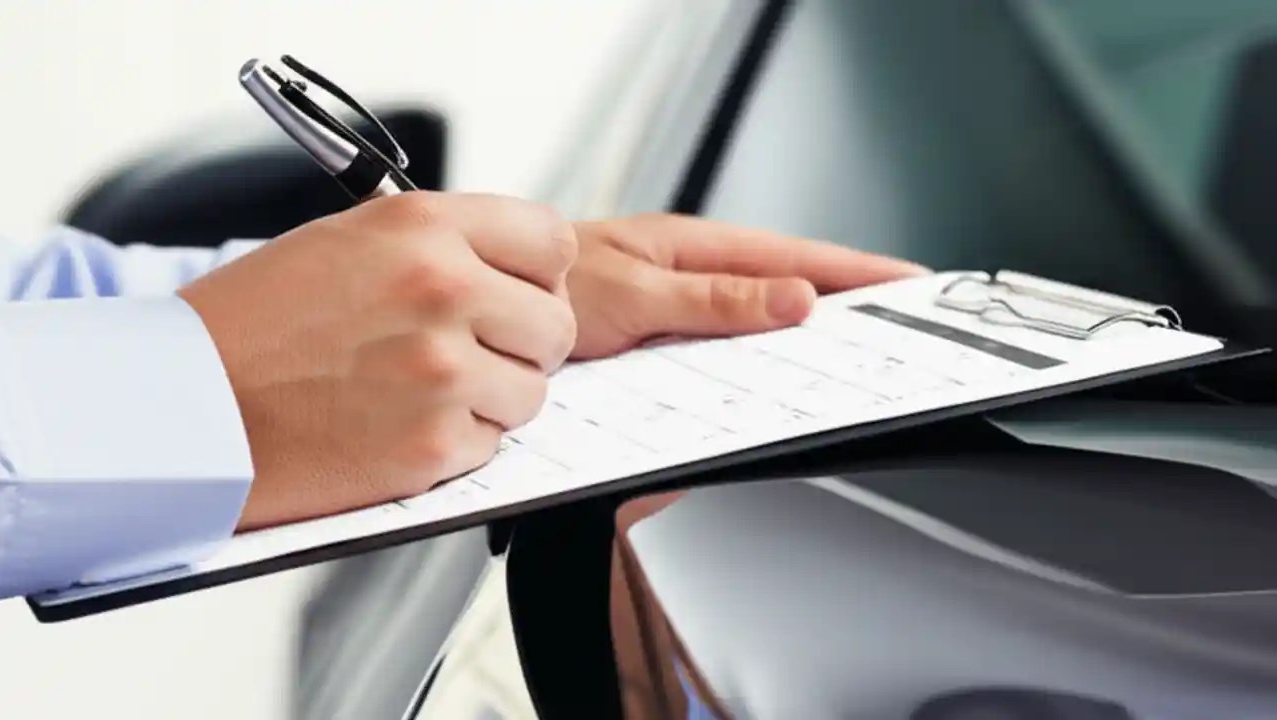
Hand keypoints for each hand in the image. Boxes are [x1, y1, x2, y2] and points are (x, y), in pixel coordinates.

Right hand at [178, 192, 576, 529]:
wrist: (183, 406)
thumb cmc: (254, 323)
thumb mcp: (349, 241)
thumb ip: (442, 246)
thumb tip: (516, 270)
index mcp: (423, 227)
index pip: (552, 242)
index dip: (539, 276)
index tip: (518, 295)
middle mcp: (443, 290)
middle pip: (555, 325)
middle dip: (523, 346)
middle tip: (474, 355)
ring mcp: (443, 371)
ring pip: (532, 393)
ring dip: (492, 400)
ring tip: (422, 394)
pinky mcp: (432, 445)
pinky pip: (491, 446)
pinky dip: (455, 445)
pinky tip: (396, 428)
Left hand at [567, 213, 927, 357]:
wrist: (494, 313)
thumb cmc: (552, 288)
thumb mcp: (636, 295)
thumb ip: (714, 300)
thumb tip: (797, 300)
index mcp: (695, 251)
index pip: (798, 259)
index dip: (860, 273)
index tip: (913, 283)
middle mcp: (695, 277)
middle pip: (791, 289)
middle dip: (851, 304)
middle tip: (907, 323)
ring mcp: (684, 308)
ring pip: (764, 322)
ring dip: (810, 336)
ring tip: (861, 354)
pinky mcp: (667, 340)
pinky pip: (729, 351)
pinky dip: (762, 361)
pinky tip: (779, 379)